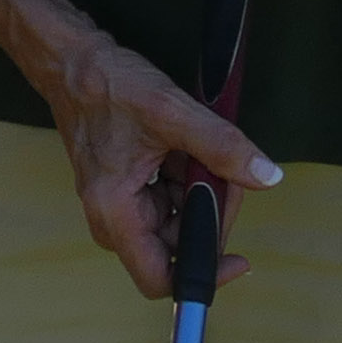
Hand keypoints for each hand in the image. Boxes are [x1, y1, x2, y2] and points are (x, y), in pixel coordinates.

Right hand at [45, 31, 280, 302]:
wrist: (74, 63)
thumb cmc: (110, 86)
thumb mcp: (171, 112)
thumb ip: (221, 147)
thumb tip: (267, 178)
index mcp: (114, 213)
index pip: (159, 279)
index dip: (204, 275)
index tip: (240, 258)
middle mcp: (112, 218)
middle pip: (176, 248)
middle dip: (210, 217)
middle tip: (227, 176)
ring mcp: (120, 205)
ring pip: (177, 222)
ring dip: (201, 195)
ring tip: (204, 151)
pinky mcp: (128, 190)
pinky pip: (169, 201)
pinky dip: (188, 180)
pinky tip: (186, 149)